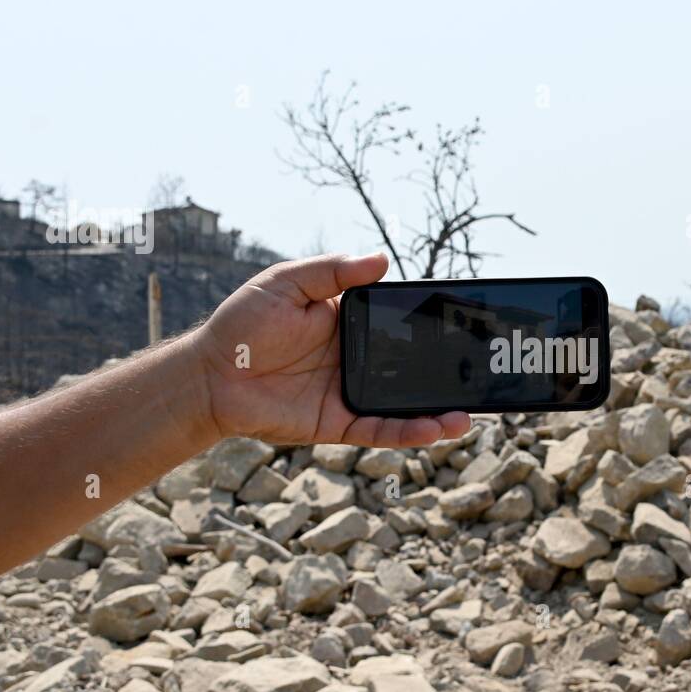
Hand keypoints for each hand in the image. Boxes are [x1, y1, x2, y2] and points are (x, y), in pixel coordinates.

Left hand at [190, 252, 470, 446]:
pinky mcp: (337, 423)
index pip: (400, 322)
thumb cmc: (243, 322)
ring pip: (403, 405)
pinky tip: (435, 429)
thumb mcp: (288, 282)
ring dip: (437, 411)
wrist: (210, 373)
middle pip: (410, 367)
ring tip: (468, 413)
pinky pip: (379, 430)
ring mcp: (349, 393)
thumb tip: (382, 259)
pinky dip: (408, 432)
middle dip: (446, 373)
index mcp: (350, 322)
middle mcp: (357, 359)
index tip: (464, 322)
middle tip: (480, 372)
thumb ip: (334, 272)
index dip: (431, 324)